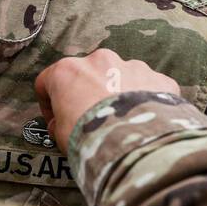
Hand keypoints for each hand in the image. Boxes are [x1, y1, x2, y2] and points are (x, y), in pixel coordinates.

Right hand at [34, 48, 180, 152]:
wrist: (133, 145)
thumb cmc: (89, 138)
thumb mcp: (60, 135)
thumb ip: (58, 122)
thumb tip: (60, 123)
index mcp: (68, 71)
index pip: (49, 80)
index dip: (49, 102)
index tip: (56, 119)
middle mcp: (99, 60)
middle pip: (88, 75)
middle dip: (88, 94)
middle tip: (92, 121)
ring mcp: (132, 66)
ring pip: (120, 78)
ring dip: (118, 95)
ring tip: (121, 122)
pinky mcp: (158, 79)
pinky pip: (149, 88)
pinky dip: (145, 102)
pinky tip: (144, 122)